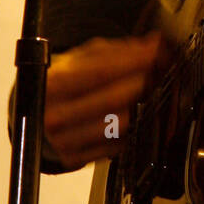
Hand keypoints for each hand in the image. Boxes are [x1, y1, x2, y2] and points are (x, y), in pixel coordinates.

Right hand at [43, 31, 169, 170]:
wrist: (42, 111)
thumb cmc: (66, 80)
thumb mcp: (84, 57)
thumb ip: (119, 51)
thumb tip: (155, 45)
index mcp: (54, 84)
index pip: (101, 71)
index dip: (134, 62)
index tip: (158, 54)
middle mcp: (55, 114)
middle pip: (113, 99)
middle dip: (144, 82)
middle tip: (162, 72)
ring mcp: (64, 140)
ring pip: (120, 124)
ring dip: (144, 105)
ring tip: (154, 91)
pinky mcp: (76, 158)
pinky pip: (118, 144)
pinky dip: (135, 128)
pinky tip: (140, 114)